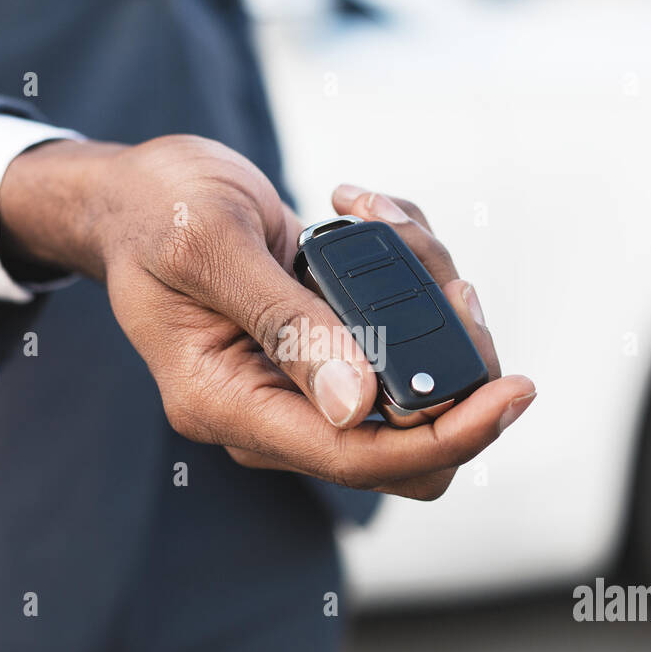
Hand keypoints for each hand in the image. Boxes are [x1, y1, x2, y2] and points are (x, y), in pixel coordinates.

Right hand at [0, 134, 534, 498]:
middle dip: (452, 368)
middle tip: (450, 283)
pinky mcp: (326, 348)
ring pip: (413, 387)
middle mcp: (268, 408)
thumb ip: (286, 325)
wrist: (138, 192)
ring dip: (429, 301)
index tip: (512, 393)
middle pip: (404, 446)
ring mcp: (300, 382)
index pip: (354, 458)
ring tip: (387, 221)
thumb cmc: (156, 211)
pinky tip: (370, 215)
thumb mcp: (211, 246)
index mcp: (224, 402)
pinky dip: (410, 272)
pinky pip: (398, 337)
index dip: (445, 436)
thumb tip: (361, 408)